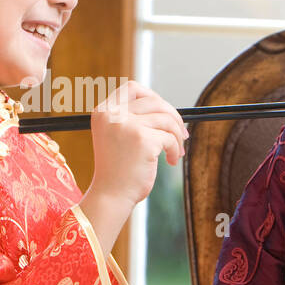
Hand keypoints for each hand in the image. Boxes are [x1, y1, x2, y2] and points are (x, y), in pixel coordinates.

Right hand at [78, 81, 186, 248]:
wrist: (110, 196)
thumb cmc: (117, 170)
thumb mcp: (117, 136)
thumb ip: (132, 118)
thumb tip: (165, 107)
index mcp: (103, 111)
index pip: (132, 88)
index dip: (152, 96)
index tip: (163, 112)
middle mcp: (112, 114)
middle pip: (153, 100)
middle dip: (172, 115)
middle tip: (181, 132)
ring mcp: (126, 125)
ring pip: (165, 118)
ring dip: (177, 135)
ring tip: (176, 151)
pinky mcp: (142, 139)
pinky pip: (169, 137)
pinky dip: (175, 149)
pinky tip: (171, 161)